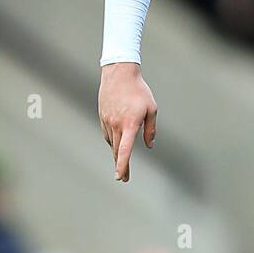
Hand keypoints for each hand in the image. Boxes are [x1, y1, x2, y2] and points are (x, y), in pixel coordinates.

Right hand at [98, 62, 156, 181]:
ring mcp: (107, 120)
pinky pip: (107, 134)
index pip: (125, 150)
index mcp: (129, 124)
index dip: (123, 165)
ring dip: (116, 154)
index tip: (121, 177)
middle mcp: (116, 124)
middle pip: (116, 151)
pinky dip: (112, 141)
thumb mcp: (151, 109)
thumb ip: (151, 129)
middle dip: (120, 166)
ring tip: (121, 163)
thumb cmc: (138, 90)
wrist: (119, 73)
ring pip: (111, 143)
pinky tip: (116, 144)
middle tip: (123, 179)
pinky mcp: (102, 116)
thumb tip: (149, 145)